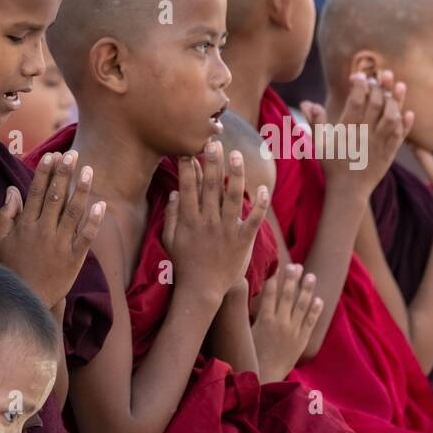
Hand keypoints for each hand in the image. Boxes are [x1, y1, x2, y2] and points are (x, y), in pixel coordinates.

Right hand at [0, 151, 105, 306]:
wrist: (28, 297)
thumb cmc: (13, 266)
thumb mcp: (1, 240)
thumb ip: (6, 214)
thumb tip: (13, 190)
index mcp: (26, 225)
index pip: (36, 193)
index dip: (45, 173)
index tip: (52, 156)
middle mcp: (43, 231)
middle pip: (55, 197)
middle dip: (64, 174)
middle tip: (72, 154)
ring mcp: (60, 244)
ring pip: (73, 212)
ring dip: (81, 190)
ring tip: (88, 170)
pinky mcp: (74, 258)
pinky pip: (86, 236)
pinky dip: (94, 220)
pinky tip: (101, 203)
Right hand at [162, 141, 269, 299]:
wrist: (201, 291)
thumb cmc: (183, 266)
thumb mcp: (169, 241)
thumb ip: (170, 216)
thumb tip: (174, 192)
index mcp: (188, 221)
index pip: (188, 188)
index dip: (188, 168)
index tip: (189, 150)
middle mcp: (207, 222)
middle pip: (210, 186)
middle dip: (212, 162)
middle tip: (213, 141)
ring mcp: (225, 231)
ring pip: (231, 198)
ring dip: (234, 175)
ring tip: (237, 155)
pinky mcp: (242, 241)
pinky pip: (253, 220)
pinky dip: (258, 205)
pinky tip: (263, 190)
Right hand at [250, 263, 322, 381]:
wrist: (264, 378)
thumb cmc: (248, 357)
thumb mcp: (242, 335)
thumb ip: (242, 317)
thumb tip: (237, 298)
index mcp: (264, 320)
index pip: (270, 294)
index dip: (273, 279)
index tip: (276, 265)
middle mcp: (280, 323)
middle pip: (288, 296)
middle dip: (292, 279)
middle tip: (296, 265)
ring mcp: (293, 331)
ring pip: (302, 306)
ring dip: (307, 289)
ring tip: (311, 276)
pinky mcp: (301, 340)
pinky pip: (311, 322)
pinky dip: (316, 310)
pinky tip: (319, 300)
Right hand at [314, 71, 413, 192]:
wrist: (348, 190)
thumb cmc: (331, 165)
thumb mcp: (319, 143)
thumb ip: (316, 121)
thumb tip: (306, 102)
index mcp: (347, 129)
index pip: (356, 100)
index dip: (360, 84)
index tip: (360, 75)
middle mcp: (365, 133)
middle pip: (376, 104)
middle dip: (379, 87)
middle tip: (381, 75)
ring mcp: (380, 143)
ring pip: (391, 117)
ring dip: (396, 100)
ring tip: (398, 86)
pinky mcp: (390, 152)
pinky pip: (401, 135)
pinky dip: (406, 123)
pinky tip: (408, 112)